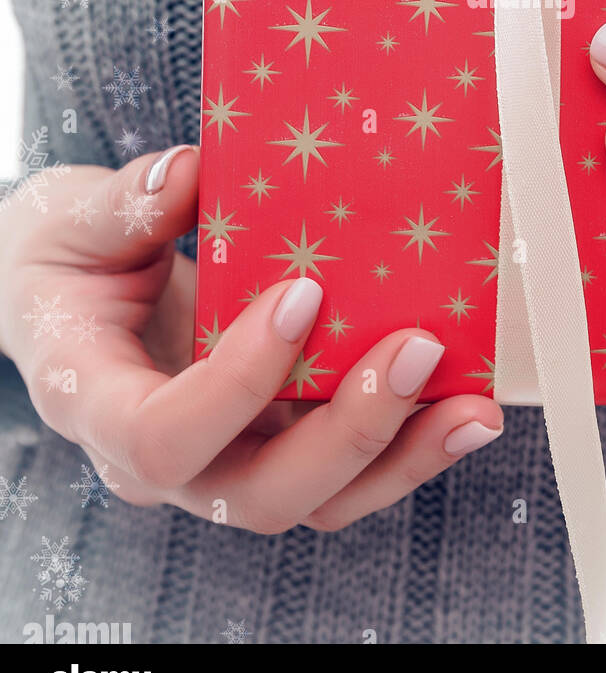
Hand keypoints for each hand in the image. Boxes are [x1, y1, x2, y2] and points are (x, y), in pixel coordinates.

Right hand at [0, 148, 502, 530]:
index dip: (237, 382)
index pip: (164, 436)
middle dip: (349, 431)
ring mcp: (232, 458)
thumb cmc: (64, 261)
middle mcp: (172, 461)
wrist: (70, 297)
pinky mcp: (280, 441)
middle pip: (262, 493)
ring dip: (403, 455)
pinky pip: (349, 467)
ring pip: (321, 498)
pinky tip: (468, 401)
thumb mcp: (68, 220)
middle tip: (415, 350)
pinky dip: (411, 443)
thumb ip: (122, 205)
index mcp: (99, 406)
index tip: (301, 295)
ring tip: (474, 407)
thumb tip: (190, 174)